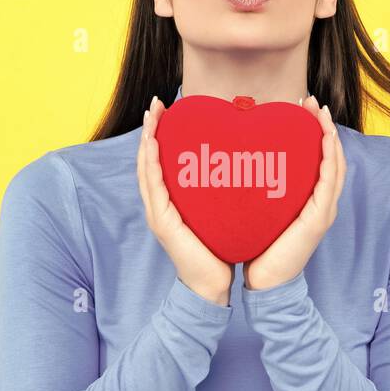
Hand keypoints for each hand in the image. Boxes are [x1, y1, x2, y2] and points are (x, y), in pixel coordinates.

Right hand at [137, 95, 234, 305]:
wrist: (212, 287)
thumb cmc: (220, 251)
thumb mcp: (221, 215)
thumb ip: (223, 194)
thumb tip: (243, 169)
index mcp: (174, 203)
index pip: (163, 163)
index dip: (162, 136)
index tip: (168, 110)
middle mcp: (161, 205)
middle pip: (149, 160)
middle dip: (151, 130)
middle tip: (157, 103)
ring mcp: (158, 213)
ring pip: (146, 169)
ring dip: (147, 139)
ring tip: (152, 114)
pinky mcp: (162, 222)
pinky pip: (153, 186)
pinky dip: (150, 162)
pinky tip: (152, 143)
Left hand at [243, 97, 346, 290]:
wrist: (264, 285)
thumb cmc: (257, 249)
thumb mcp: (258, 212)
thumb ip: (257, 190)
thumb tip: (237, 164)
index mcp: (308, 201)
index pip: (317, 159)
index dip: (314, 132)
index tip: (301, 107)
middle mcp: (321, 203)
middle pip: (331, 156)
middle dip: (322, 126)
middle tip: (311, 101)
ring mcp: (324, 211)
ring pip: (335, 164)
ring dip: (329, 135)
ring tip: (318, 111)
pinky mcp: (319, 218)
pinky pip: (329, 182)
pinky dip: (330, 158)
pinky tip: (325, 139)